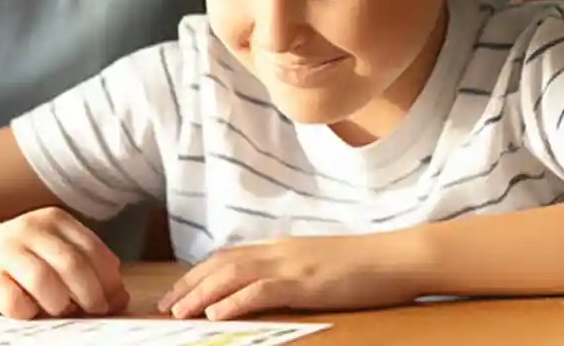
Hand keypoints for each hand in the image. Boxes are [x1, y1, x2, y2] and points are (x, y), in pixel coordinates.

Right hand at [0, 207, 128, 319]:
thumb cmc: (19, 256)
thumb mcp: (55, 251)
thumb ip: (88, 268)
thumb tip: (120, 297)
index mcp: (54, 220)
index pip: (92, 249)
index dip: (108, 279)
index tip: (113, 299)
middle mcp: (29, 230)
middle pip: (71, 264)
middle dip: (90, 294)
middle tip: (94, 311)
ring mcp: (4, 252)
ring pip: (44, 281)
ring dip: (59, 303)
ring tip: (59, 308)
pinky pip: (15, 302)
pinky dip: (29, 311)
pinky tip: (29, 308)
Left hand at [158, 233, 426, 319]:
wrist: (397, 257)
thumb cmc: (364, 266)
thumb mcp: (317, 265)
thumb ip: (290, 272)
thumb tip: (267, 287)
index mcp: (280, 248)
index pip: (228, 257)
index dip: (199, 274)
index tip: (177, 292)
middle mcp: (278, 251)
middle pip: (221, 264)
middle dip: (189, 285)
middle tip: (165, 306)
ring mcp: (291, 265)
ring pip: (232, 275)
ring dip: (202, 294)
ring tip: (179, 312)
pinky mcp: (305, 282)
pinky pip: (260, 291)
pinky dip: (234, 302)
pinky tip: (215, 315)